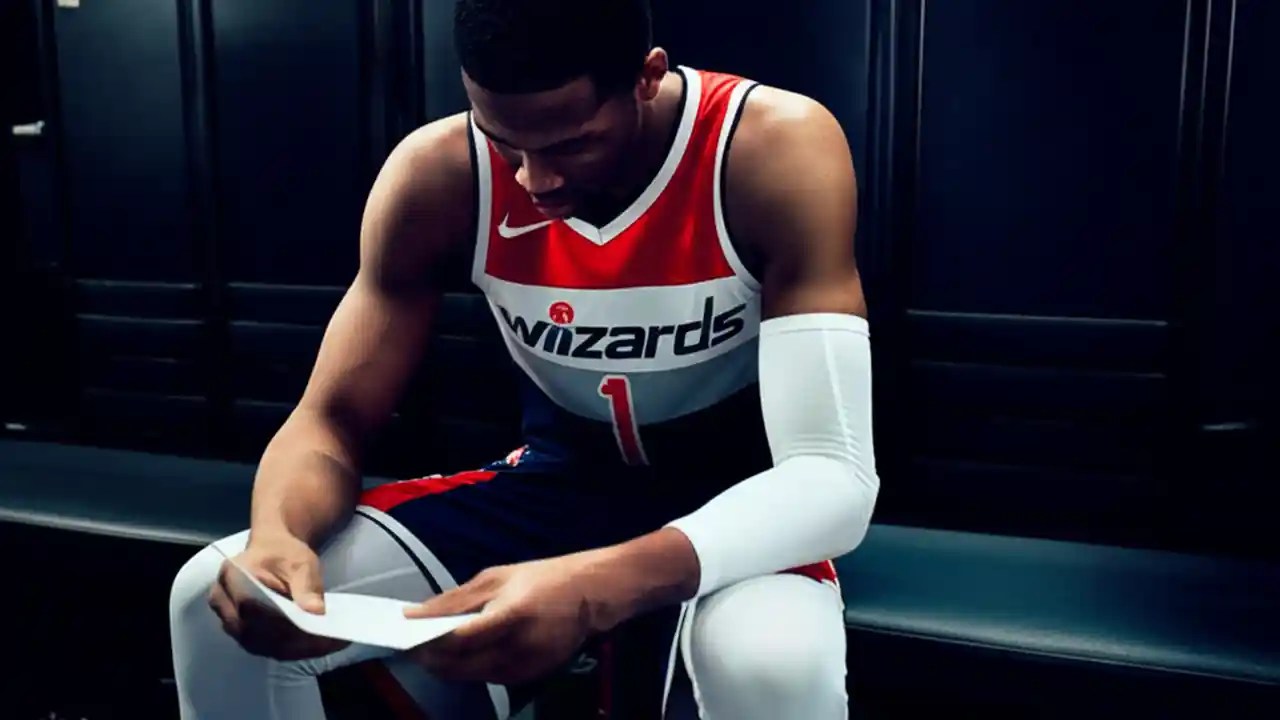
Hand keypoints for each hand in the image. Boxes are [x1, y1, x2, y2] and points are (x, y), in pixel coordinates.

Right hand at [207, 534, 349, 660]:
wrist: (271, 552)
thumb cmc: (284, 553)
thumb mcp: (301, 562)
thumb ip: (306, 585)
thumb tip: (316, 611)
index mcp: (233, 576)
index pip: (255, 608)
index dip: (285, 624)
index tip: (318, 631)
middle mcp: (222, 600)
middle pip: (255, 631)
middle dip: (293, 641)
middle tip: (327, 643)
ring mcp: (227, 619)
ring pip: (258, 644)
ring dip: (291, 649)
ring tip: (323, 646)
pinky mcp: (238, 631)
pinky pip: (261, 646)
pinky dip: (286, 649)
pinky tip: (311, 648)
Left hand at [403, 554, 605, 684]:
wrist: (590, 595)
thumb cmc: (542, 578)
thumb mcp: (496, 577)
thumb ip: (455, 599)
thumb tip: (416, 614)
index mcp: (510, 615)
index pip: (459, 640)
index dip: (429, 643)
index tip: (407, 638)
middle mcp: (518, 647)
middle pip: (461, 667)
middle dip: (433, 660)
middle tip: (415, 648)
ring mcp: (526, 667)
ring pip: (472, 677)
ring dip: (450, 666)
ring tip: (435, 650)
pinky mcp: (530, 677)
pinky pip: (489, 678)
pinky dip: (472, 668)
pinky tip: (465, 654)